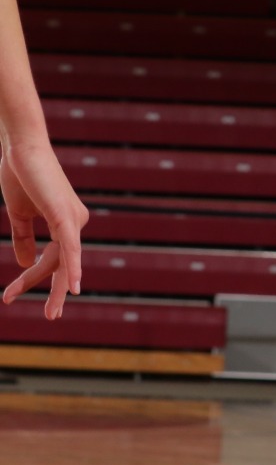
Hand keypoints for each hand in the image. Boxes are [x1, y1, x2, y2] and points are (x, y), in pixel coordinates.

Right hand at [1, 140, 86, 318]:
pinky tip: (72, 288)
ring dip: (54, 286)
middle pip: (62, 264)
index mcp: (67, 222)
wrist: (19, 147)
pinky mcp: (66, 215)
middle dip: (55, 291)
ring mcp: (74, 219)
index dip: (32, 277)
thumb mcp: (20, 214)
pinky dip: (72, 267)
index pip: (51, 258)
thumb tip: (24, 264)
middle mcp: (77, 222)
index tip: (10, 294)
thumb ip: (24, 239)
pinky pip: (70, 247)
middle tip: (53, 317)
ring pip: (64, 260)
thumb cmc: (20, 175)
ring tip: (53, 312)